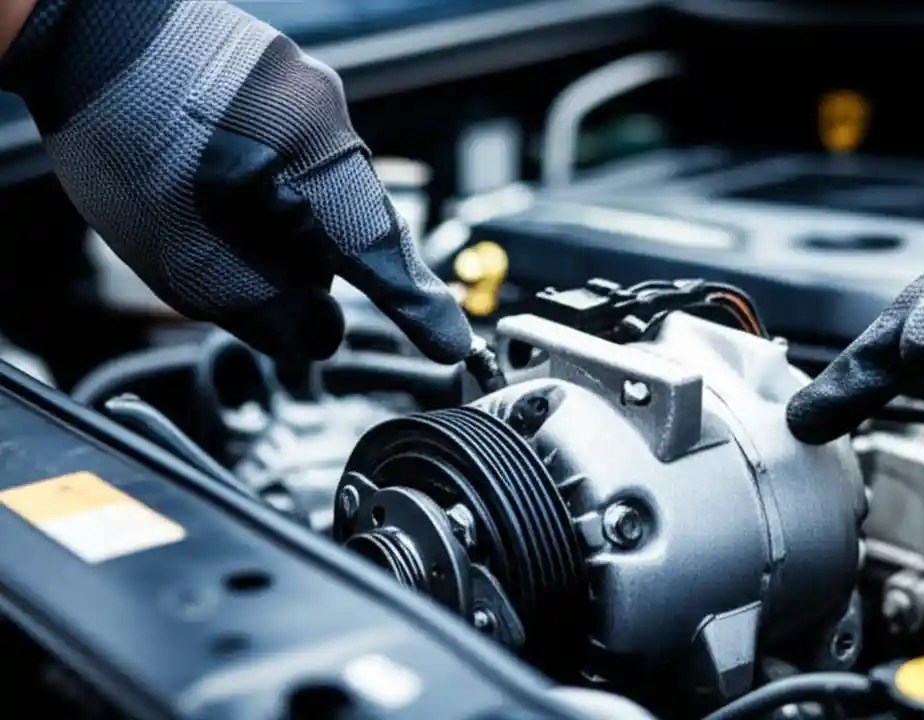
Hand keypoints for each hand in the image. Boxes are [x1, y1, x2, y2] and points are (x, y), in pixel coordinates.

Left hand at [0, 0, 471, 362]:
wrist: (79, 22)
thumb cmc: (125, 136)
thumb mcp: (186, 257)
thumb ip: (266, 309)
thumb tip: (319, 337)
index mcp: (316, 166)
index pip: (383, 257)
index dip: (417, 309)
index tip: (451, 344)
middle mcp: (328, 121)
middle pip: (352, 223)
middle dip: (315, 261)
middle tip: (259, 274)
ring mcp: (307, 88)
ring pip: (323, 186)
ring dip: (283, 216)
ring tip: (210, 211)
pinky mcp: (280, 72)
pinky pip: (295, 147)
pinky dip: (266, 177)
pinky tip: (215, 178)